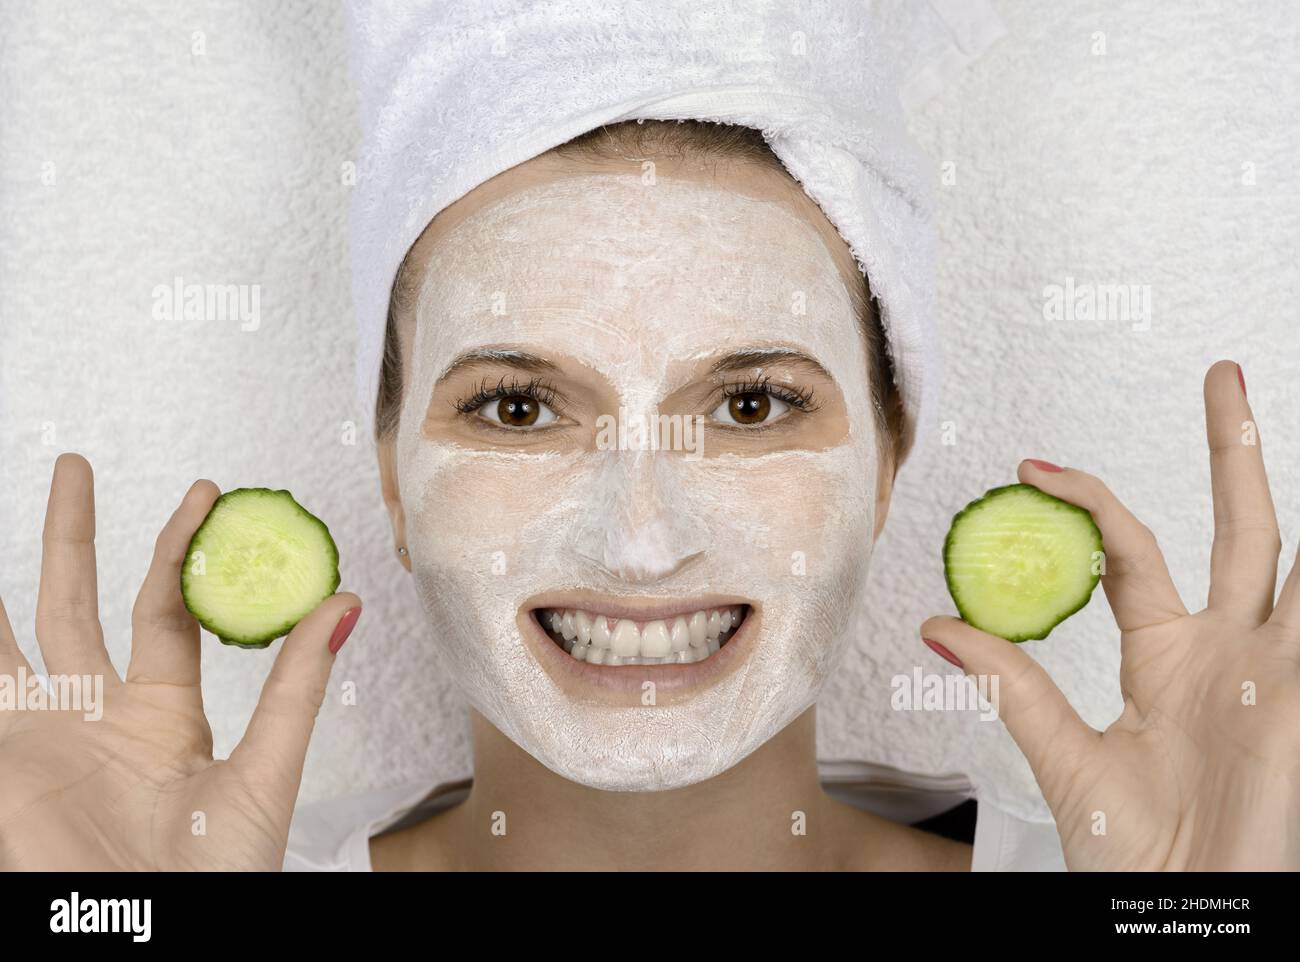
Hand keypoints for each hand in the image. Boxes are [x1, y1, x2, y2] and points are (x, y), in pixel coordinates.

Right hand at [0, 453, 360, 870]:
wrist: (156, 933)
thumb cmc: (218, 876)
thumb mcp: (266, 770)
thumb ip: (297, 684)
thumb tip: (347, 598)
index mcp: (165, 715)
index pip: (167, 610)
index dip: (182, 550)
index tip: (204, 492)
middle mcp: (98, 714)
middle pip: (78, 602)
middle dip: (73, 533)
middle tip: (72, 462)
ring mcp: (44, 733)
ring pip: (15, 632)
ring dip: (8, 573)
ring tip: (24, 497)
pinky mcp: (7, 756)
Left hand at [921, 360, 1298, 869]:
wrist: (1182, 913)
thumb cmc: (1135, 857)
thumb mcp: (1063, 758)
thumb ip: (1014, 685)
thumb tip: (938, 626)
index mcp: (1167, 660)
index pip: (1131, 553)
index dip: (1089, 500)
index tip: (1034, 464)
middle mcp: (1228, 653)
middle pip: (1240, 529)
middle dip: (1232, 450)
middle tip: (1222, 373)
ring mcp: (1273, 671)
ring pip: (1289, 555)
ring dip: (1279, 486)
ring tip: (1257, 402)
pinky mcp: (1297, 696)